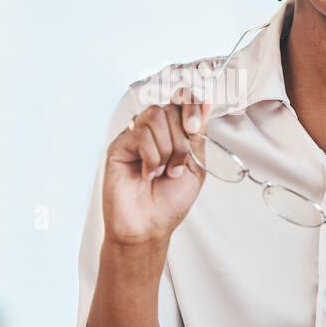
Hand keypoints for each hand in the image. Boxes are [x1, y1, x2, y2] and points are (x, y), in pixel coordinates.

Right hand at [102, 87, 212, 245]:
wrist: (149, 226)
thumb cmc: (169, 202)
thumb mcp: (195, 166)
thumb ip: (198, 135)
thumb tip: (206, 102)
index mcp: (173, 132)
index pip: (181, 100)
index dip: (190, 106)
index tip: (195, 128)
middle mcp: (153, 131)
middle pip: (170, 108)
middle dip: (181, 140)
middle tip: (176, 166)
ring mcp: (134, 136)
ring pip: (155, 116)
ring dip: (167, 149)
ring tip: (163, 171)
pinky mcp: (119, 145)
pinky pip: (140, 133)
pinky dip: (151, 156)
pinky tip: (148, 173)